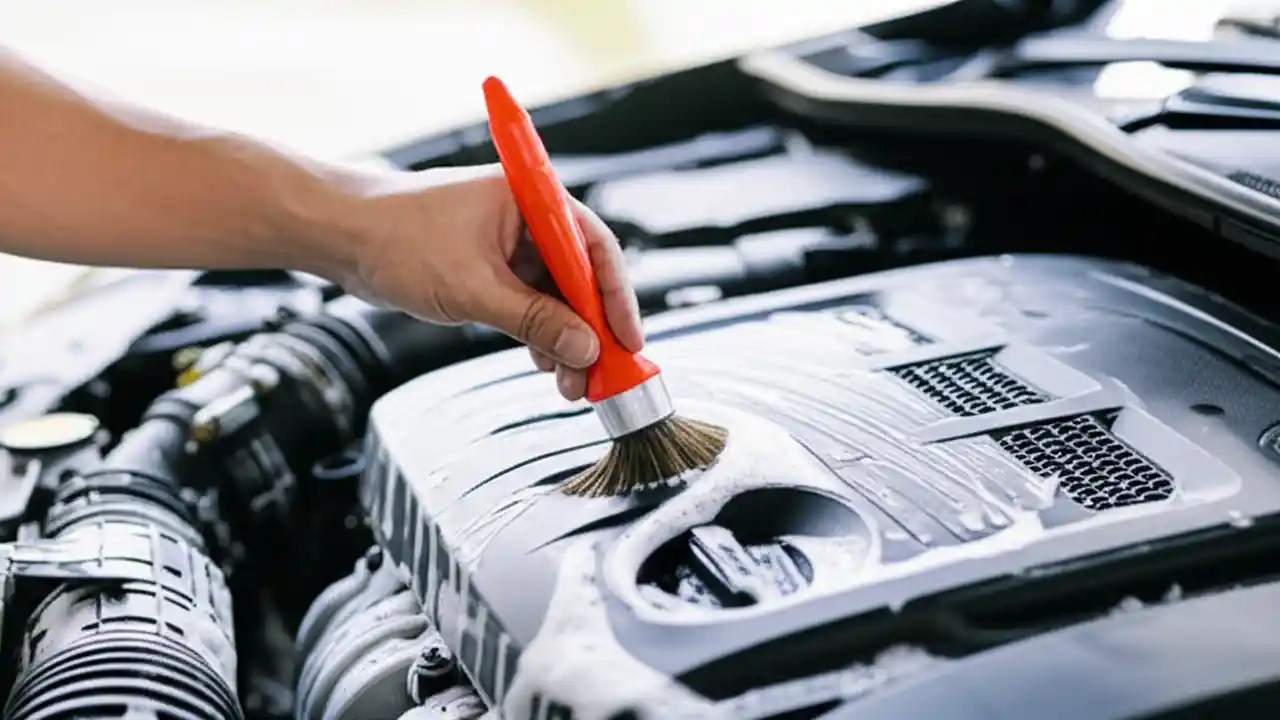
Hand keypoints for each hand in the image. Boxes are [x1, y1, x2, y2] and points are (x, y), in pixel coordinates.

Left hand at [331, 164, 642, 400]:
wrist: (339, 235)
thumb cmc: (397, 239)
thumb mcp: (474, 288)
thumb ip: (534, 321)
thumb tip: (585, 349)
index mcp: (531, 200)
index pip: (595, 248)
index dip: (616, 298)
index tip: (628, 341)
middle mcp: (527, 217)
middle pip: (580, 276)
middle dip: (590, 329)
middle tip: (600, 374)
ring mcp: (508, 243)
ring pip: (555, 296)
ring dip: (564, 339)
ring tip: (569, 382)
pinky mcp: (490, 266)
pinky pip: (529, 302)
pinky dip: (538, 333)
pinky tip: (542, 363)